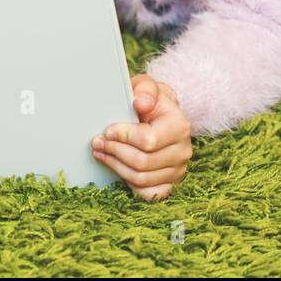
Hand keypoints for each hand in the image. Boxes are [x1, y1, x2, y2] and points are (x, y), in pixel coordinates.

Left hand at [92, 74, 191, 200]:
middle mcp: (183, 150)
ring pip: (141, 179)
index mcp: (180, 126)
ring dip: (116, 167)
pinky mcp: (170, 183)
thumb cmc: (151, 102)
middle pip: (142, 162)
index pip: (148, 140)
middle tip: (97, 143)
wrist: (162, 116)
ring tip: (102, 154)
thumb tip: (141, 103)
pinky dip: (130, 184)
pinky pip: (148, 193)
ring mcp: (178, 169)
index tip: (107, 131)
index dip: (122, 137)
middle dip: (114, 152)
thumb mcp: (147, 87)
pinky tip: (119, 169)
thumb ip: (145, 90)